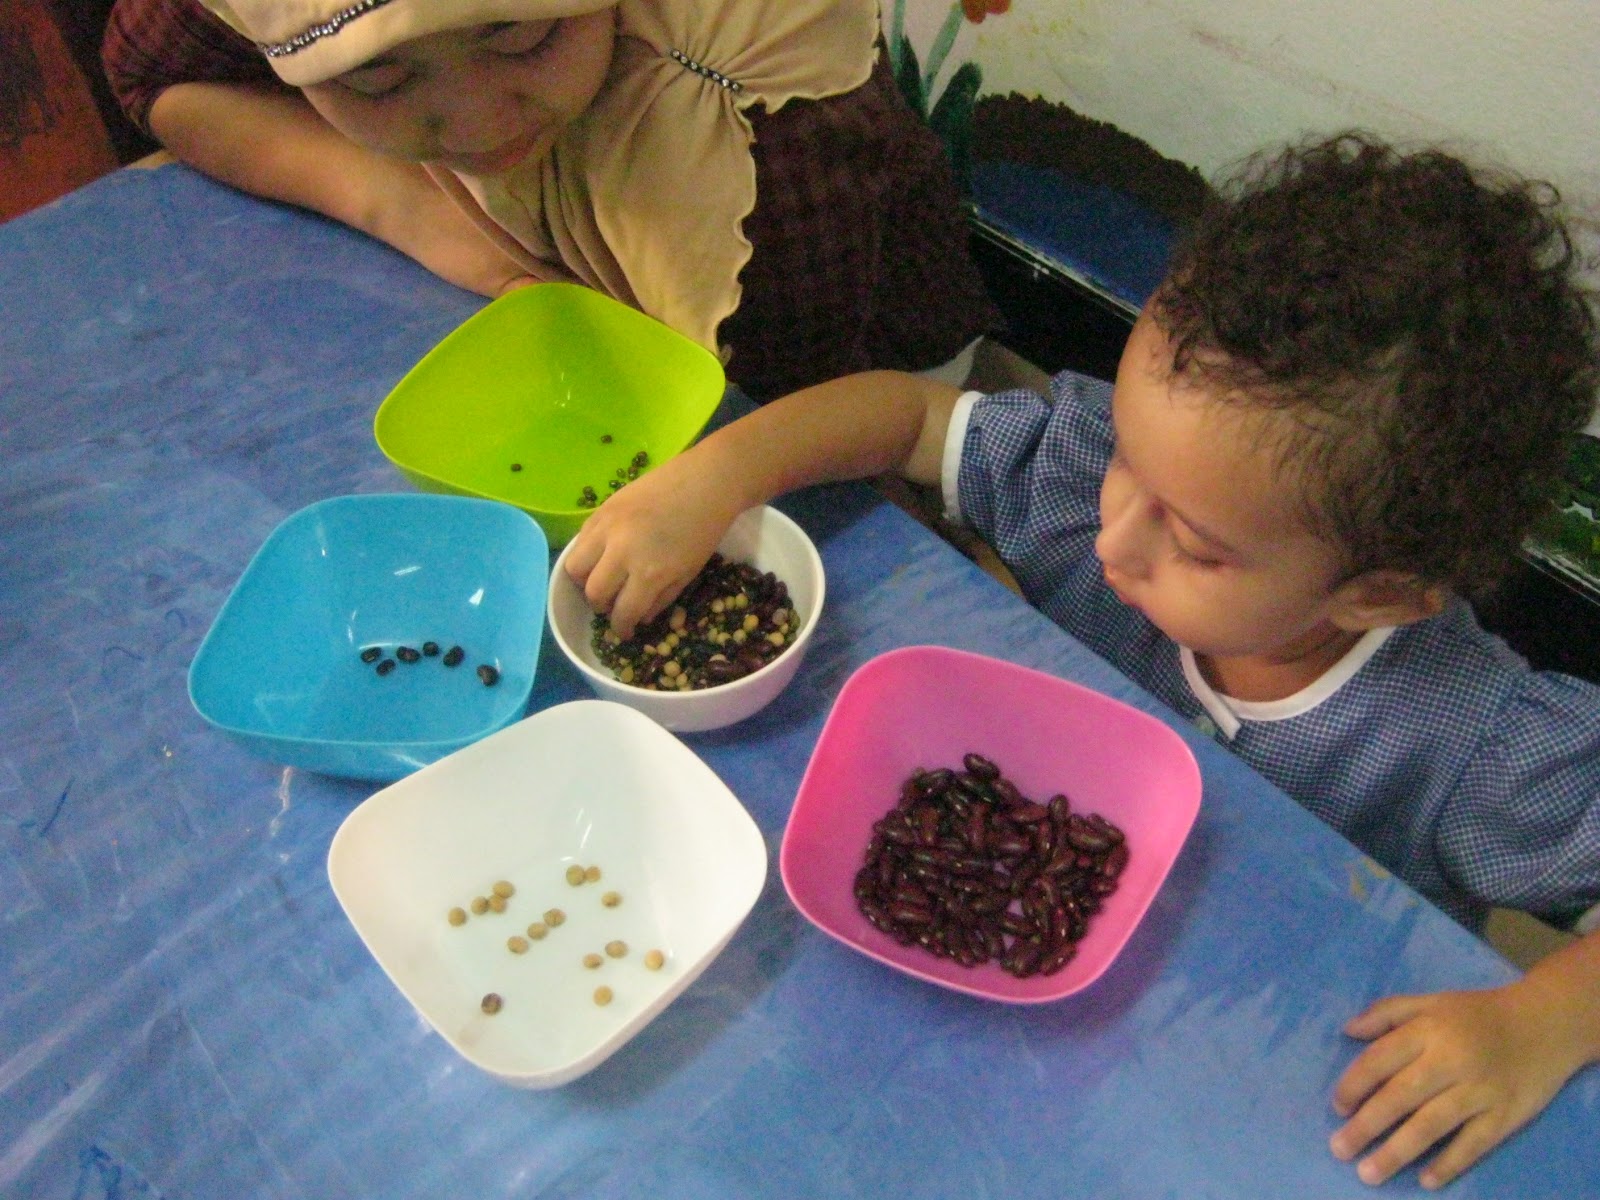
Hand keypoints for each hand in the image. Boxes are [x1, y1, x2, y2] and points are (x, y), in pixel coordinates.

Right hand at [562, 453, 743, 638]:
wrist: (705, 481)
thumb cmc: (704, 530)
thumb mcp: (688, 574)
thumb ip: (660, 600)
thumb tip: (638, 618)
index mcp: (649, 573)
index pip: (622, 612)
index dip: (622, 628)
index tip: (624, 631)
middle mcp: (621, 552)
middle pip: (593, 593)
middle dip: (601, 607)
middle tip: (613, 605)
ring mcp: (607, 528)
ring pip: (574, 568)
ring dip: (585, 581)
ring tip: (602, 579)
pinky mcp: (601, 508)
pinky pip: (580, 540)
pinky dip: (586, 554)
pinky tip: (603, 555)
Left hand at [1330, 983, 1578, 1188]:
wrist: (1544, 1024)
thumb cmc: (1477, 1014)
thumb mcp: (1430, 1001)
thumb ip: (1387, 1012)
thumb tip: (1348, 1030)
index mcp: (1428, 1030)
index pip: (1381, 1060)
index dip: (1355, 1085)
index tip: (1337, 1109)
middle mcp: (1451, 1061)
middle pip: (1401, 1096)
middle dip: (1367, 1126)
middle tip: (1339, 1150)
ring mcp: (1479, 1091)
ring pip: (1432, 1125)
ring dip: (1398, 1152)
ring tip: (1369, 1174)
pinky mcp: (1506, 1116)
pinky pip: (1473, 1144)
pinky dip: (1449, 1163)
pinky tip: (1426, 1181)